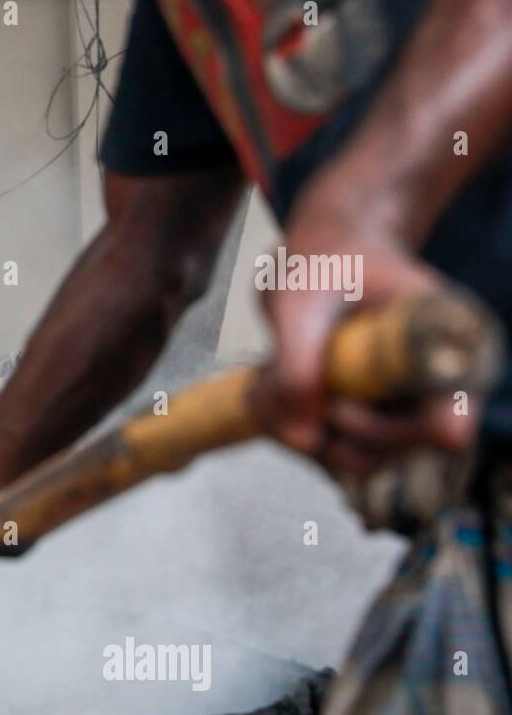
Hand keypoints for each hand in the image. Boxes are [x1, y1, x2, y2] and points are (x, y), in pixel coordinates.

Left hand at [255, 182, 479, 476]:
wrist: (326, 256)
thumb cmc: (326, 262)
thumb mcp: (301, 299)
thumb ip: (297, 363)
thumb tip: (303, 436)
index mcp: (451, 343)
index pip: (449, 419)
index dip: (404, 427)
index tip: (355, 406)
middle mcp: (438, 387)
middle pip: (386, 450)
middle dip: (318, 428)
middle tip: (270, 384)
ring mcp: (404, 410)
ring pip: (351, 458)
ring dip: (294, 430)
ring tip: (263, 379)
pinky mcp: (370, 422)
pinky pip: (329, 451)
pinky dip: (288, 428)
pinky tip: (265, 389)